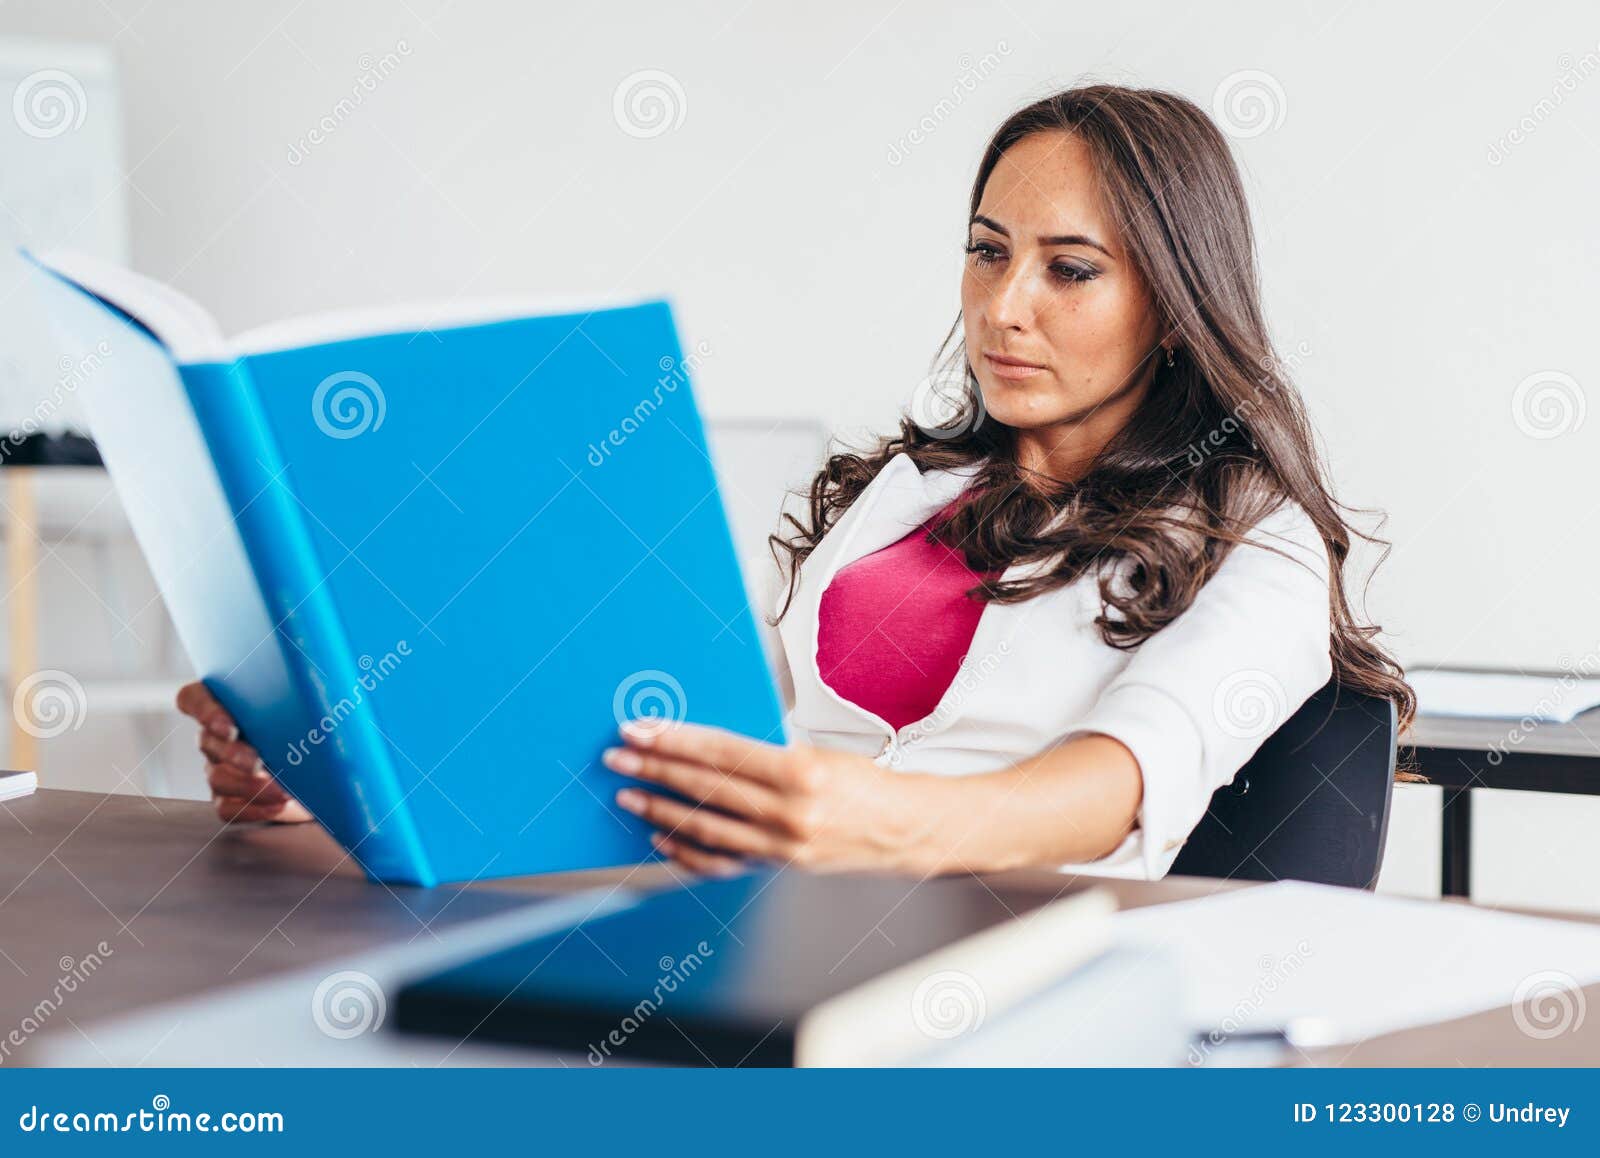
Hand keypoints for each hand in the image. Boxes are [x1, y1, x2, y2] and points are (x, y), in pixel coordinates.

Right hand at [174, 681, 313, 824]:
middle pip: (207, 740)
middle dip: (233, 753)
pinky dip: (253, 809)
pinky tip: (279, 805)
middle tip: (258, 763)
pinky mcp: (230, 799)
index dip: (204, 710)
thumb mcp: (313, 709)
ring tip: (280, 789)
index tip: (228, 726)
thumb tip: (316, 694)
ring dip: (247, 785)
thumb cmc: (318, 730)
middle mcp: (218, 737)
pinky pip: (227, 808)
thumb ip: (304, 698)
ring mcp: (220, 769)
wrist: (329, 774)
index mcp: (230, 705)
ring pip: (217, 777)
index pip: (195, 698)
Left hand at [602, 721, 927, 875]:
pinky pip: (722, 859)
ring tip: (628, 795)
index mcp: (801, 771)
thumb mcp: (819, 751)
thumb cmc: (866, 782)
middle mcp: (790, 811)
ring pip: (705, 825)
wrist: (903, 828)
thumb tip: (708, 746)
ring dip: (660, 809)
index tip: (639, 730)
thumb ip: (766, 753)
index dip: (674, 740)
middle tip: (619, 757)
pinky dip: (687, 850)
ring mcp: (782, 844)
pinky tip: (662, 836)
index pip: (720, 751)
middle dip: (654, 770)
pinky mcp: (780, 864)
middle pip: (705, 787)